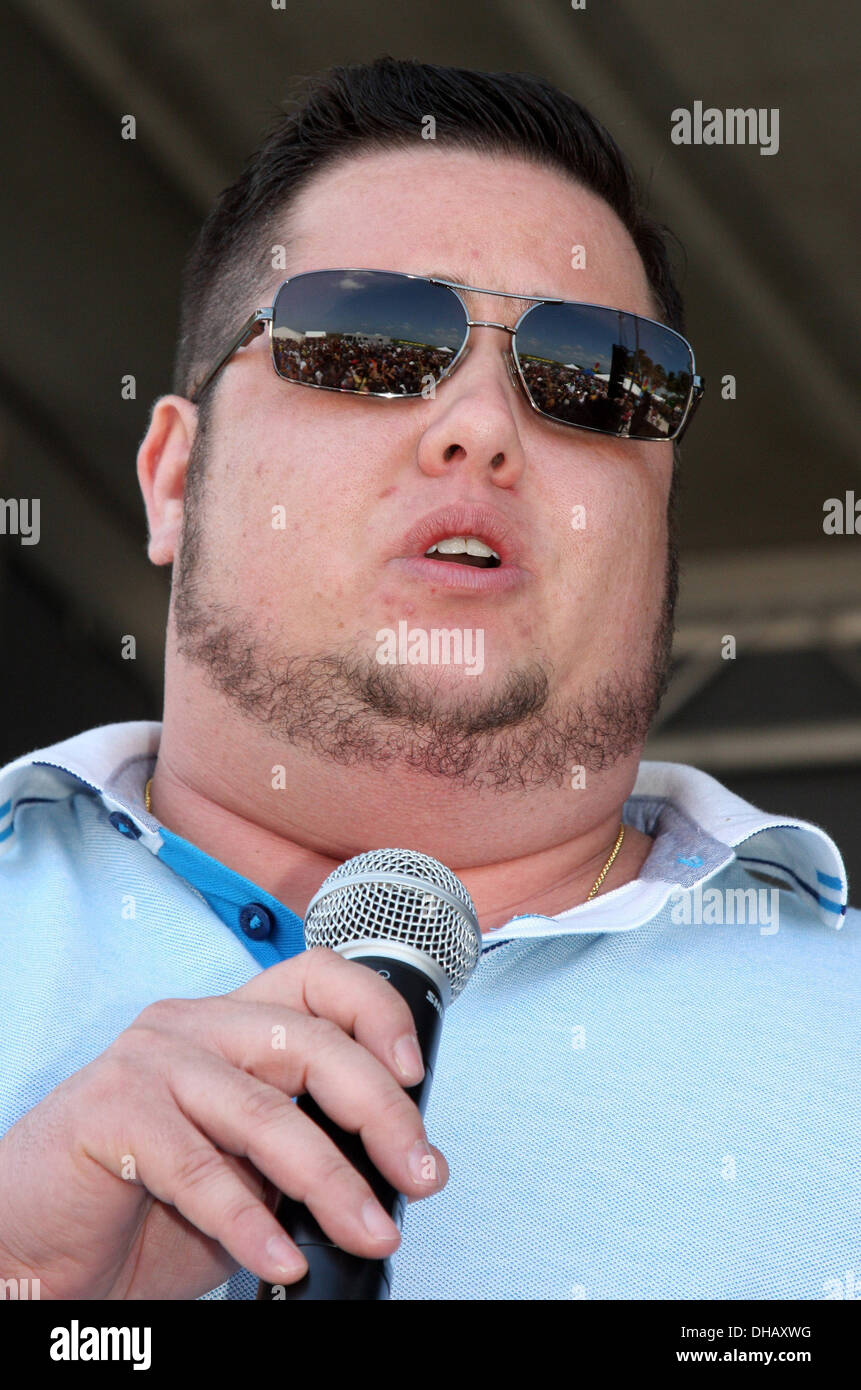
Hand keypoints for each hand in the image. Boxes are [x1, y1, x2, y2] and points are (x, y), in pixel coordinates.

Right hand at [0, 948, 446, 1298]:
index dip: (376, 1013)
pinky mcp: (113, 1112)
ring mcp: (151, 1062)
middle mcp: (195, 1025)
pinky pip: (200, 1170)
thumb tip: (398, 1165)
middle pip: (311, 1042)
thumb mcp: (246, 1166)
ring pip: (265, 1113)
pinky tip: (281, 1260)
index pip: (318, 978)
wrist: (37, 1242)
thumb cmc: (144, 1202)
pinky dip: (252, 1223)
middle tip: (418, 1174)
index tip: (414, 1074)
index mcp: (231, 1022)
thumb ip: (305, 1147)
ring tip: (369, 1231)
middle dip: (380, 1112)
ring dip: (330, 1182)